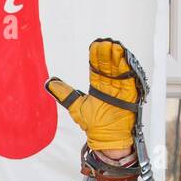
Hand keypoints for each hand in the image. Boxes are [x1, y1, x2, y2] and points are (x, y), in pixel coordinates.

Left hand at [45, 38, 139, 154]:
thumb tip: (49, 84)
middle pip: (109, 66)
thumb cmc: (93, 125)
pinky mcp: (130, 95)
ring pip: (119, 70)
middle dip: (107, 54)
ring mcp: (121, 89)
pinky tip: (124, 57)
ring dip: (117, 57)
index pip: (97, 68)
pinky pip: (130, 79)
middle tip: (104, 42)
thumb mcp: (76, 107)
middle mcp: (110, 86)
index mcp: (98, 87)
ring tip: (114, 46)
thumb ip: (64, 94)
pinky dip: (127, 68)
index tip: (95, 45)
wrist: (107, 139)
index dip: (96, 57)